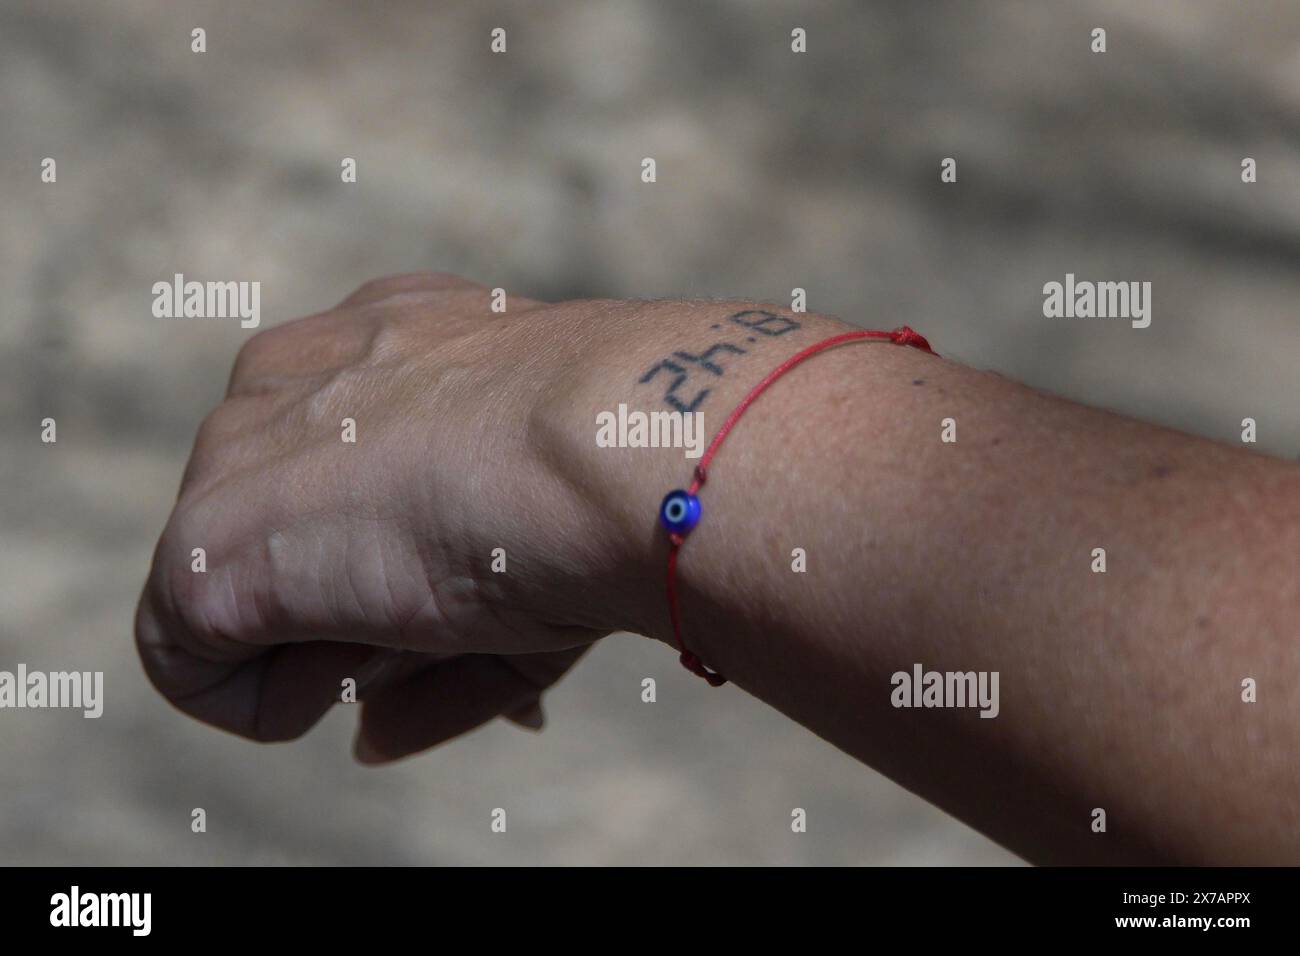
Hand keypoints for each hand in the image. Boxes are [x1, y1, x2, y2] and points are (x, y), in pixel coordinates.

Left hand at [135, 273, 630, 761]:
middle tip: (468, 612)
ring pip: (240, 589)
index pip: (342, 466)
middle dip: (364, 604)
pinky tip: (370, 649)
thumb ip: (439, 627)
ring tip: (431, 613)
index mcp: (385, 344)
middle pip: (288, 532)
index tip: (487, 591)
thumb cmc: (605, 481)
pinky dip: (275, 700)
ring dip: (332, 642)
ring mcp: (238, 449)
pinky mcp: (204, 537)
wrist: (611, 446)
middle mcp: (298, 375)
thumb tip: (366, 738)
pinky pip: (191, 660)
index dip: (400, 555)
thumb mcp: (532, 535)